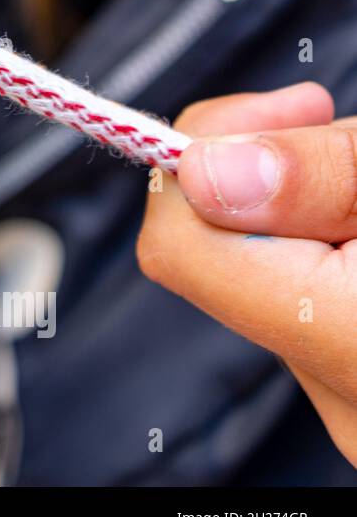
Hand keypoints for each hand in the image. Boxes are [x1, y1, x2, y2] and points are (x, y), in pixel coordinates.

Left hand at [137, 82, 356, 465]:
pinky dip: (337, 261)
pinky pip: (316, 313)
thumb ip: (319, 175)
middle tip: (338, 132)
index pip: (178, 246)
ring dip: (310, 218)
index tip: (271, 113)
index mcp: (353, 342)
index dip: (198, 160)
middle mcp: (346, 403)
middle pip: (227, 259)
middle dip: (273, 181)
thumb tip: (204, 170)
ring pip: (274, 282)